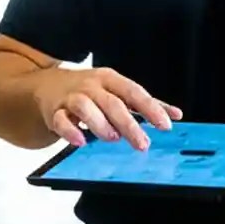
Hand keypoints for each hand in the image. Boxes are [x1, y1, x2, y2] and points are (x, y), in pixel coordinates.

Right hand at [32, 67, 182, 149]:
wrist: (48, 85)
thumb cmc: (91, 91)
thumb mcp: (118, 91)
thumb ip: (145, 103)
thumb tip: (175, 115)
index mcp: (110, 79)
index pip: (134, 91)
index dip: (150, 108)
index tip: (165, 125)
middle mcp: (91, 86)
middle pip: (112, 102)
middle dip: (129, 124)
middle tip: (143, 144)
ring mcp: (71, 97)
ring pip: (85, 108)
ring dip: (100, 124)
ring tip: (113, 138)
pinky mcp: (55, 112)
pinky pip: (61, 120)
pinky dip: (70, 131)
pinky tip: (80, 141)